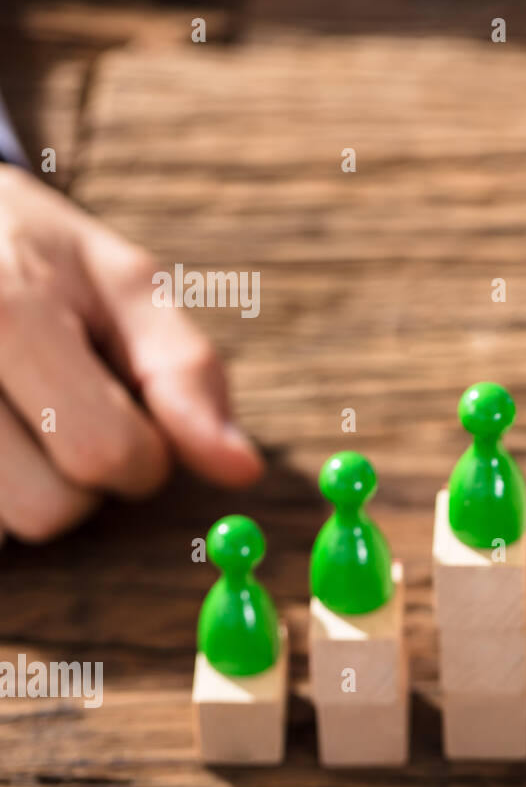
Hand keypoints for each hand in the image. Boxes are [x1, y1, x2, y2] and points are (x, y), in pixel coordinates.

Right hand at [0, 165, 262, 542]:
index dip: (143, 456)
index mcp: (7, 309)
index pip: (107, 453)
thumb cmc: (37, 255)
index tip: (128, 415)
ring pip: (0, 531)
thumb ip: (187, 375)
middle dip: (80, 480)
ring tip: (12, 415)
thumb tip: (241, 469)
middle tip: (59, 413)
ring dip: (22, 492)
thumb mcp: (123, 284)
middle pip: (46, 510)